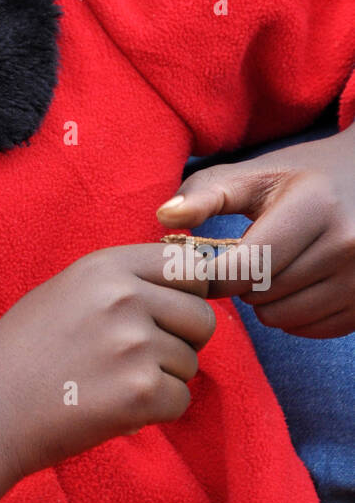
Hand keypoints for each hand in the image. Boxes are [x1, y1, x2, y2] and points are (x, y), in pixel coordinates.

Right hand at [0, 244, 215, 485]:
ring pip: (191, 363)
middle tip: (142, 359)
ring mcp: (134, 345)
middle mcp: (124, 298)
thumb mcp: (65, 291)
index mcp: (105, 267)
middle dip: (183, 341)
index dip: (187, 295)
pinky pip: (181, 400)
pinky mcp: (139, 392)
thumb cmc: (20, 353)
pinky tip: (115, 408)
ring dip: (164, 379)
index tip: (172, 314)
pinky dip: (156, 411)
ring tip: (113, 384)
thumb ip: (120, 282)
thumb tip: (183, 278)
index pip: (187, 267)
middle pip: (201, 317)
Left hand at [156, 123, 354, 337]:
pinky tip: (291, 284)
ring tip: (268, 268)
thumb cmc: (303, 176)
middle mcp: (346, 244)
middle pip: (262, 294)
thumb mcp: (256, 173)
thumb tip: (164, 217)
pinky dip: (290, 315)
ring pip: (283, 318)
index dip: (213, 272)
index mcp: (315, 206)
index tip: (200, 264)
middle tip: (241, 258)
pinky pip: (309, 330)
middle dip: (239, 281)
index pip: (247, 265)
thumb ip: (206, 193)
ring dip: (262, 300)